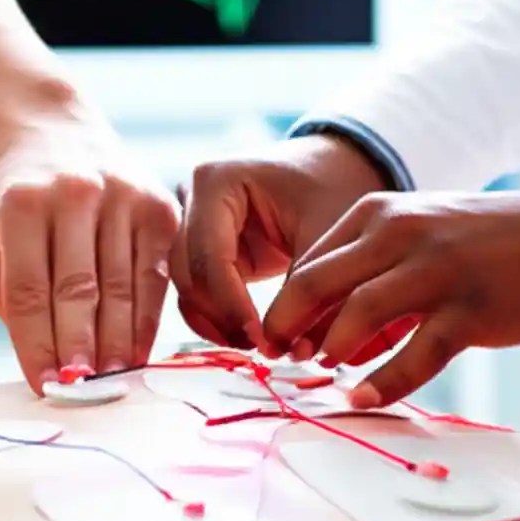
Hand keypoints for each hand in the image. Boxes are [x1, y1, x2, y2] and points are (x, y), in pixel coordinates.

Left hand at [0, 104, 179, 393]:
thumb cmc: (15, 196)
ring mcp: (123, 194)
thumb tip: (43, 362)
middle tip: (80, 391)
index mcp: (22, 201)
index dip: (36, 344)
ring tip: (110, 380)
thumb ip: (11, 295)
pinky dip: (148, 318)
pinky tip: (138, 350)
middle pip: (79, 290)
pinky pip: (156, 274)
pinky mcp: (159, 203)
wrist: (49, 129)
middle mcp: (76, 192)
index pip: (28, 290)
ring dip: (116, 342)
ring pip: (121, 286)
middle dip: (78, 349)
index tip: (43, 386)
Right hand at [171, 135, 389, 351]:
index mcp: (216, 180)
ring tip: (258, 345)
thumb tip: (292, 349)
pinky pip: (196, 290)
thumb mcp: (327, 233)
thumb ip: (306, 289)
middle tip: (263, 348)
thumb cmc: (331, 189)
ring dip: (216, 321)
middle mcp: (192, 197)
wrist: (332, 171)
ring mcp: (192, 222)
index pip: (210, 254)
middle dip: (222, 316)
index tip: (263, 340)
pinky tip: (245, 336)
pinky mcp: (202, 247)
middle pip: (189, 272)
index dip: (231, 303)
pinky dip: (216, 317)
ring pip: (187, 285)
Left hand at [263, 191, 519, 408]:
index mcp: (378, 214)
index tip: (276, 337)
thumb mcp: (416, 238)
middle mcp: (400, 234)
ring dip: (332, 350)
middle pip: (316, 284)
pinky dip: (383, 382)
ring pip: (357, 315)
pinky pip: (414, 355)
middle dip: (287, 327)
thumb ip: (369, 275)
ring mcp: (435, 271)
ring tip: (327, 372)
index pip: (309, 261)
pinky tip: (362, 398)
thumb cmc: (484, 244)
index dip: (284, 304)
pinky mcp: (470, 310)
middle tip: (281, 359)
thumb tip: (326, 337)